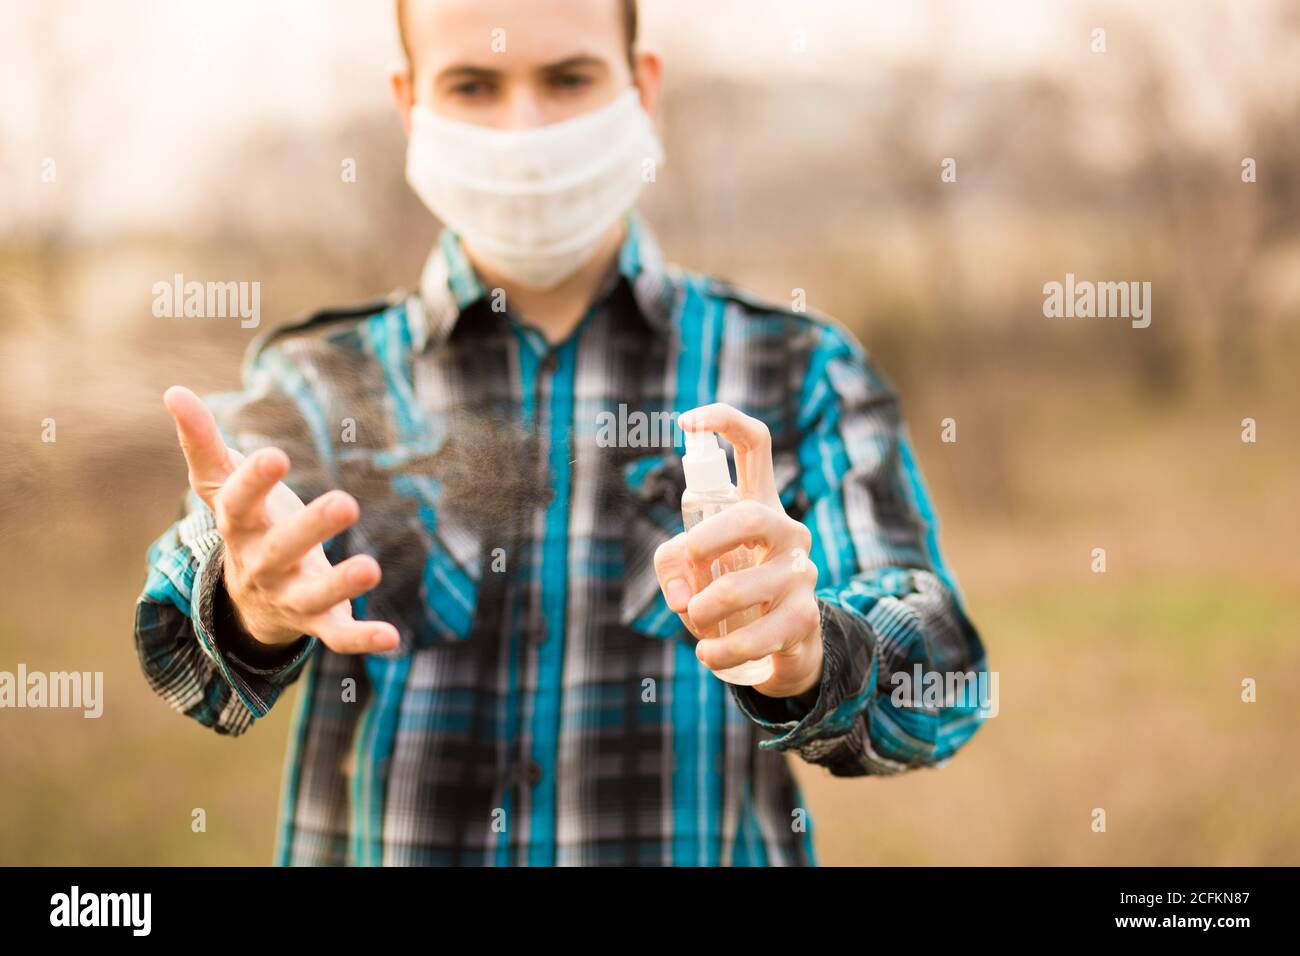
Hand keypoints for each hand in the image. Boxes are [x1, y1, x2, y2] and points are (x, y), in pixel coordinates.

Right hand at [163, 386, 398, 654]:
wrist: (250, 601)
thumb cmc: (247, 525)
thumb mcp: (222, 486)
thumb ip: (203, 443)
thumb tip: (174, 391)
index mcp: (240, 527)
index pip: (239, 504)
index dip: (254, 481)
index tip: (276, 454)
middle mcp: (263, 564)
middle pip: (282, 549)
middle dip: (311, 528)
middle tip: (347, 502)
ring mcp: (291, 595)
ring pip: (313, 596)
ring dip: (341, 584)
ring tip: (372, 568)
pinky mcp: (319, 621)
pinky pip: (338, 636)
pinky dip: (363, 639)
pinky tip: (393, 638)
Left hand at [653, 403, 823, 698]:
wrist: (783, 646)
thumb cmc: (731, 592)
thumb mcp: (694, 570)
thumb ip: (673, 564)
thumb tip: (682, 593)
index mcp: (758, 505)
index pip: (755, 444)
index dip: (723, 422)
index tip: (686, 421)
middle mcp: (785, 531)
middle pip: (750, 516)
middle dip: (706, 542)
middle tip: (689, 562)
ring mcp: (800, 573)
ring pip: (742, 586)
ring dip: (703, 610)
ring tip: (693, 621)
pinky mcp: (804, 618)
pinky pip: (758, 634)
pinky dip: (722, 649)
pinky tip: (708, 654)